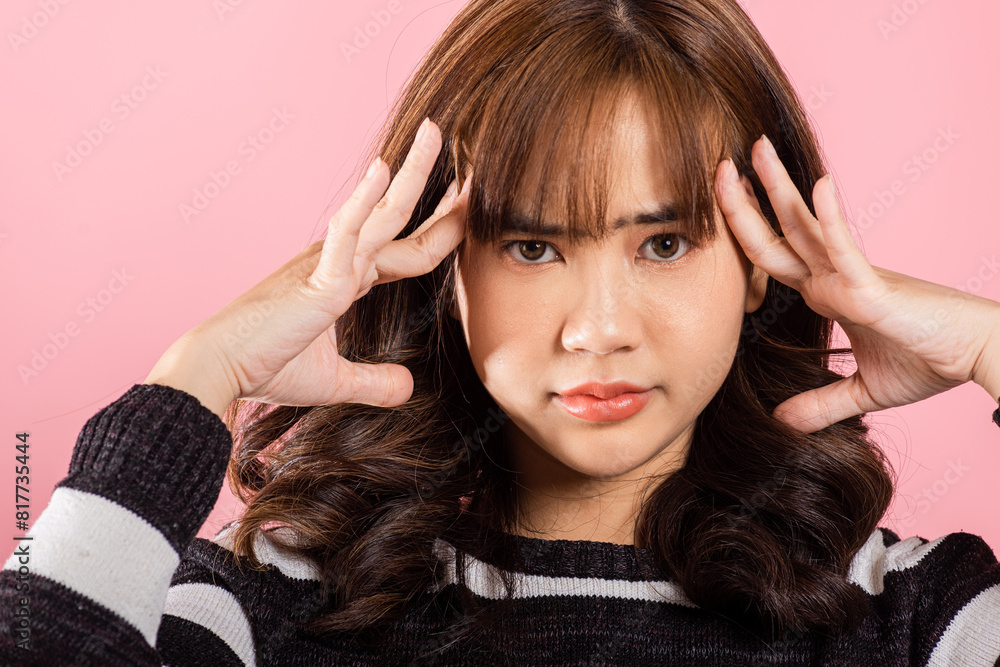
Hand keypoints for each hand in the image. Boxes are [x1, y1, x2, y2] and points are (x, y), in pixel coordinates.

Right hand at [146, 119, 469, 414]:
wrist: (222, 369)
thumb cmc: (268, 366)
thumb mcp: (336, 380)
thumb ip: (374, 382)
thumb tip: (409, 390)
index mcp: (346, 278)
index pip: (407, 249)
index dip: (440, 229)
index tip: (468, 206)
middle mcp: (342, 260)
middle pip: (400, 217)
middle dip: (435, 187)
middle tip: (471, 160)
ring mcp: (330, 263)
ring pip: (383, 212)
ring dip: (412, 173)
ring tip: (436, 134)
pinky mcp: (318, 277)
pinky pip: (346, 233)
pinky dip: (364, 201)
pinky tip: (383, 170)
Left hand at [714, 135, 999, 432]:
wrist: (975, 358)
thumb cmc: (927, 361)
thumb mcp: (861, 389)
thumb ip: (820, 403)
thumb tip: (782, 424)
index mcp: (825, 291)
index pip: (771, 257)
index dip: (743, 230)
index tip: (720, 204)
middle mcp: (831, 275)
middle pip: (777, 230)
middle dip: (746, 196)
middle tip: (721, 161)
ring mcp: (849, 276)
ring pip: (803, 225)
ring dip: (778, 186)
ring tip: (755, 148)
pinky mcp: (873, 287)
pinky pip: (846, 249)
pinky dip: (830, 218)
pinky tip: (819, 186)